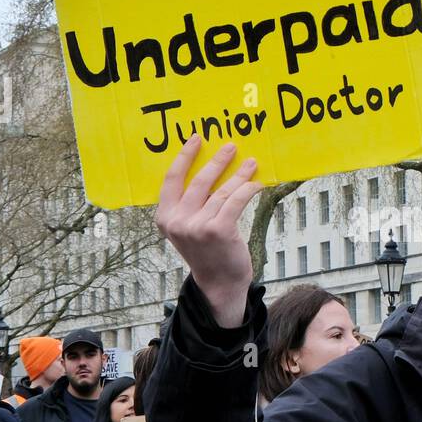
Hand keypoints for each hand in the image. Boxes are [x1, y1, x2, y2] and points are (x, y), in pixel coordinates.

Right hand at [155, 136, 263, 328]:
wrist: (219, 283)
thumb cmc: (208, 252)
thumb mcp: (189, 227)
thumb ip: (192, 204)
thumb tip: (213, 170)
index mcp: (165, 217)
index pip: (172, 179)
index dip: (184, 156)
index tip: (196, 138)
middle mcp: (177, 221)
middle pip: (199, 181)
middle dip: (218, 161)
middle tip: (231, 147)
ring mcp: (197, 226)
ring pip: (222, 191)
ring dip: (239, 175)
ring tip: (251, 164)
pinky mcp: (218, 230)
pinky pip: (235, 201)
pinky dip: (248, 189)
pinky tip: (256, 183)